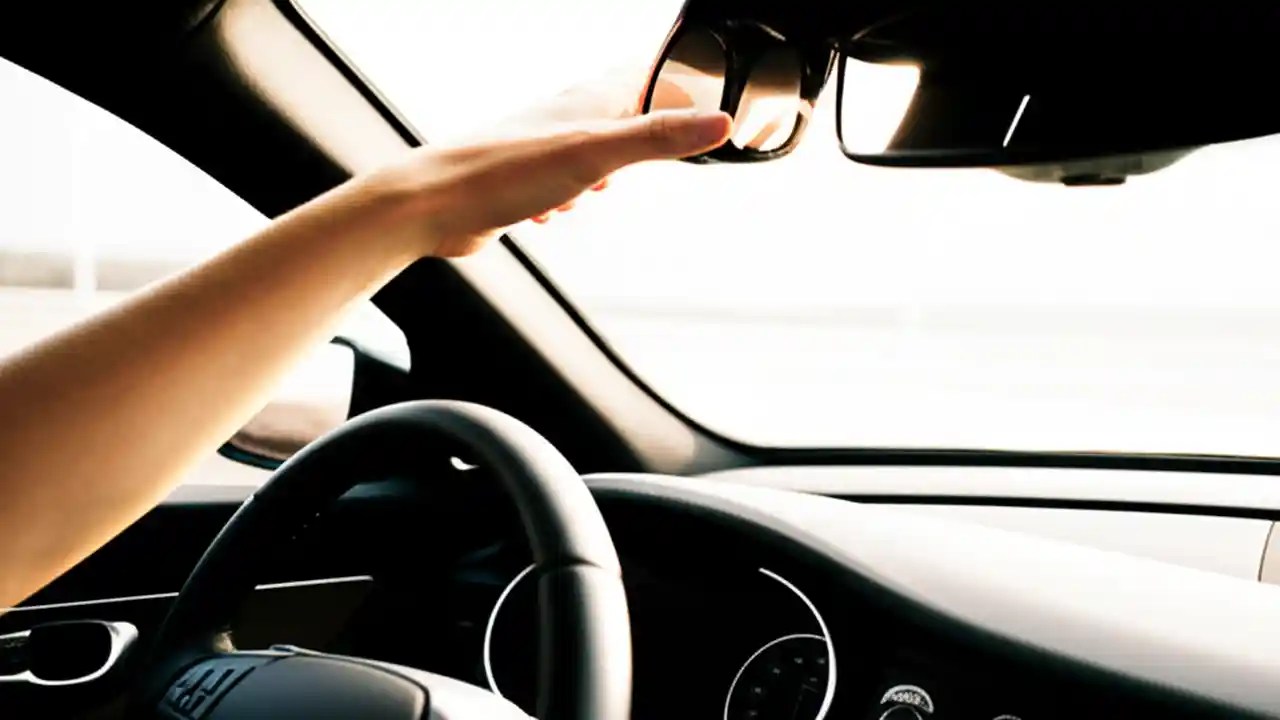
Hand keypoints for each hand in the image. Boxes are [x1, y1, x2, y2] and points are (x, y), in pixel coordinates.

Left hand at [368, 75, 731, 257]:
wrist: (436, 206)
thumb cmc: (506, 173)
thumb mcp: (597, 154)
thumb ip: (659, 138)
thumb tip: (719, 123)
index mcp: (587, 101)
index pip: (644, 75)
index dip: (676, 83)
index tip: (707, 94)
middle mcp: (564, 119)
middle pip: (620, 115)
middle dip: (642, 137)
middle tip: (663, 149)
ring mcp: (542, 151)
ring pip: (589, 152)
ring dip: (601, 172)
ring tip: (599, 187)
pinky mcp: (522, 183)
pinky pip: (558, 184)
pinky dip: (566, 199)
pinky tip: (556, 212)